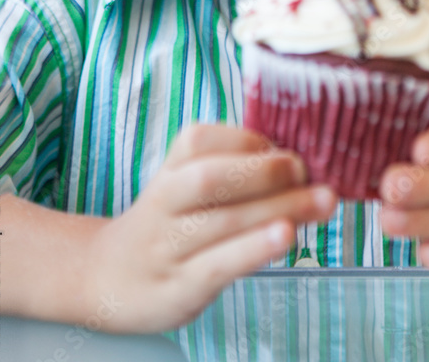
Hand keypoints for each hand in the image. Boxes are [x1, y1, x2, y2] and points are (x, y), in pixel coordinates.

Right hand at [82, 123, 336, 331]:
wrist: (106, 278)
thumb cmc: (169, 223)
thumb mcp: (186, 184)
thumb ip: (234, 168)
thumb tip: (300, 162)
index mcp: (170, 167)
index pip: (200, 140)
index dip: (246, 140)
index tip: (286, 146)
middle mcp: (164, 201)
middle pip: (210, 178)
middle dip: (264, 171)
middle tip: (306, 171)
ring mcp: (169, 246)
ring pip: (220, 221)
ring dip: (276, 208)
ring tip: (321, 201)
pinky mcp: (179, 287)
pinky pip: (217, 265)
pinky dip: (253, 249)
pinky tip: (285, 237)